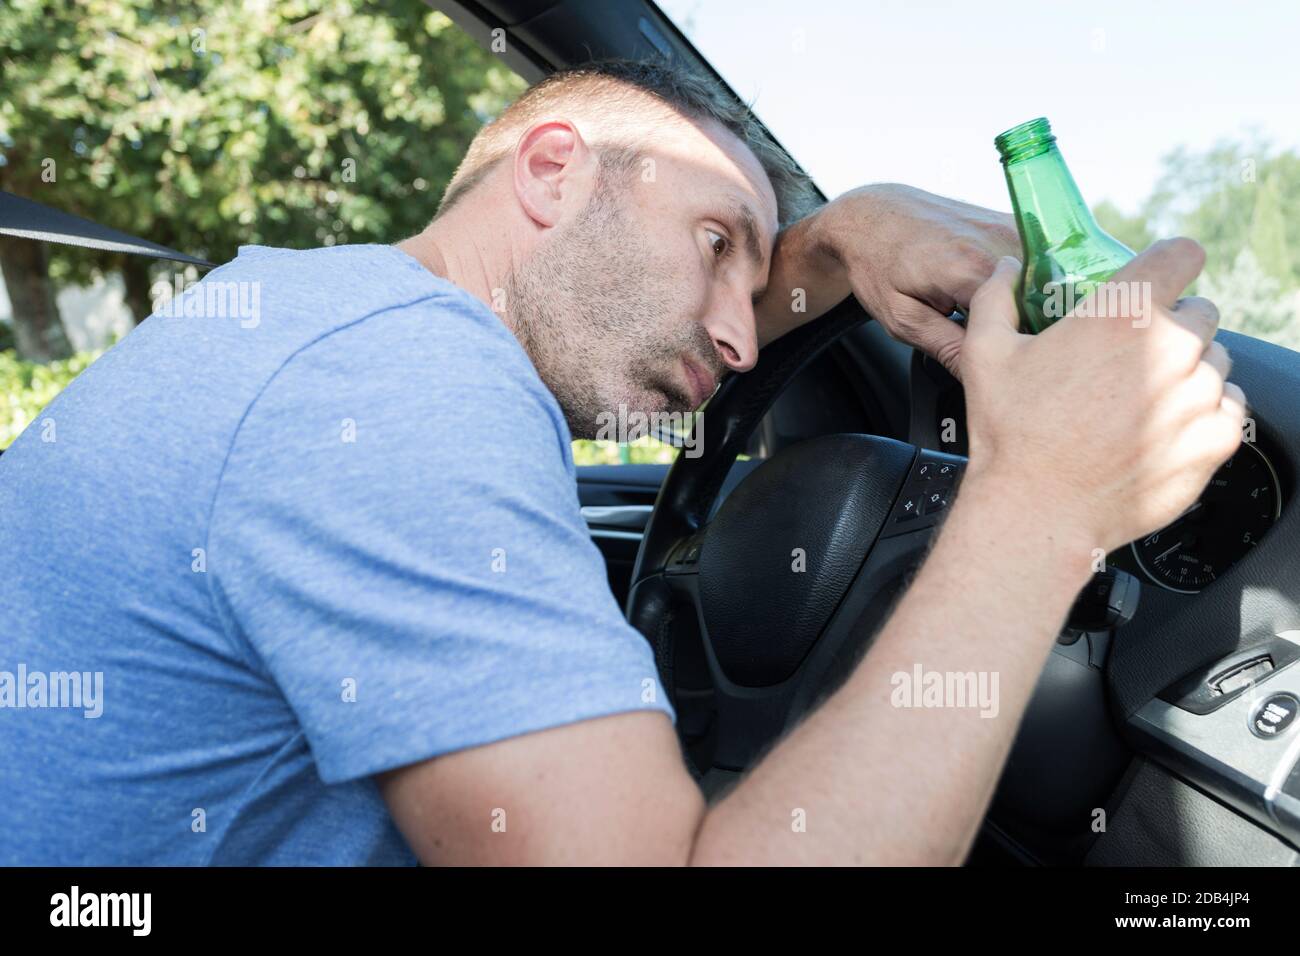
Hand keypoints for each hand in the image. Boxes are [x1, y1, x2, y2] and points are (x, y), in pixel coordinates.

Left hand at [757, 184, 1017, 374]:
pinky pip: (1036, 260)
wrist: (870, 217)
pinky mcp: (1011, 222)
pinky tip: (1003, 296)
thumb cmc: (877, 264)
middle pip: (1040, 300)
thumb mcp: (901, 319)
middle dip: (1027, 328)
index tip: (1000, 362)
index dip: (1015, 348)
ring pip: (1044, 280)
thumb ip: (948, 348)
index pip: (1021, 322)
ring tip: (1001, 319)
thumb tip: (983, 376)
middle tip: (1000, 344)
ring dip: (1031, 304)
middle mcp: (997, 242)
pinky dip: (1027, 282)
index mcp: (970, 270)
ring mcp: (1008, 227)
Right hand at [960, 238, 1246, 556]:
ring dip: (1187, 373)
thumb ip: (996, 297)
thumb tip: (1006, 268)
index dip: (1170, 263)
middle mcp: (1174, 347)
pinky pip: (1228, 409)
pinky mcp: (1216, 438)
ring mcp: (1201, 394)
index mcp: (1123, 315)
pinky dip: (1202, 416)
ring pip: (1214, 362)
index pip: (1181, 255)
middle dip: (1171, 327)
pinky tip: (1158, 431)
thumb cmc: (1012, 434)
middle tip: (1131, 359)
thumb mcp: (985, 354)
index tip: (1161, 278)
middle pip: (1200, 313)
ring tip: (1140, 403)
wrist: (1038, 511)